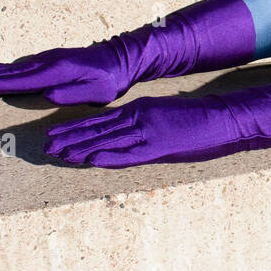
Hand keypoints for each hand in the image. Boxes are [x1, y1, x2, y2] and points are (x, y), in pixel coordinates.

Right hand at [0, 42, 129, 105]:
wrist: (120, 59)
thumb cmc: (110, 80)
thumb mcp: (96, 92)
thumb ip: (71, 94)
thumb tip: (47, 95)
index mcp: (56, 72)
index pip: (20, 80)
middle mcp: (47, 63)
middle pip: (9, 72)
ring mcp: (46, 60)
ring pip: (11, 68)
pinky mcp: (48, 61)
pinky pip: (19, 67)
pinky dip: (1, 69)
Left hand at [44, 94, 245, 166]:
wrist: (223, 117)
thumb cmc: (200, 121)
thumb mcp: (168, 119)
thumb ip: (148, 127)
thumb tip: (131, 140)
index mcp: (141, 110)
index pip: (102, 121)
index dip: (77, 128)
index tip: (57, 134)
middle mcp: (139, 117)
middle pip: (97, 128)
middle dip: (70, 138)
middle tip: (46, 145)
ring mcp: (148, 129)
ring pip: (107, 139)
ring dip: (80, 148)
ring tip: (58, 153)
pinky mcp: (159, 143)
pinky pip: (129, 153)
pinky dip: (109, 156)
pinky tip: (91, 159)